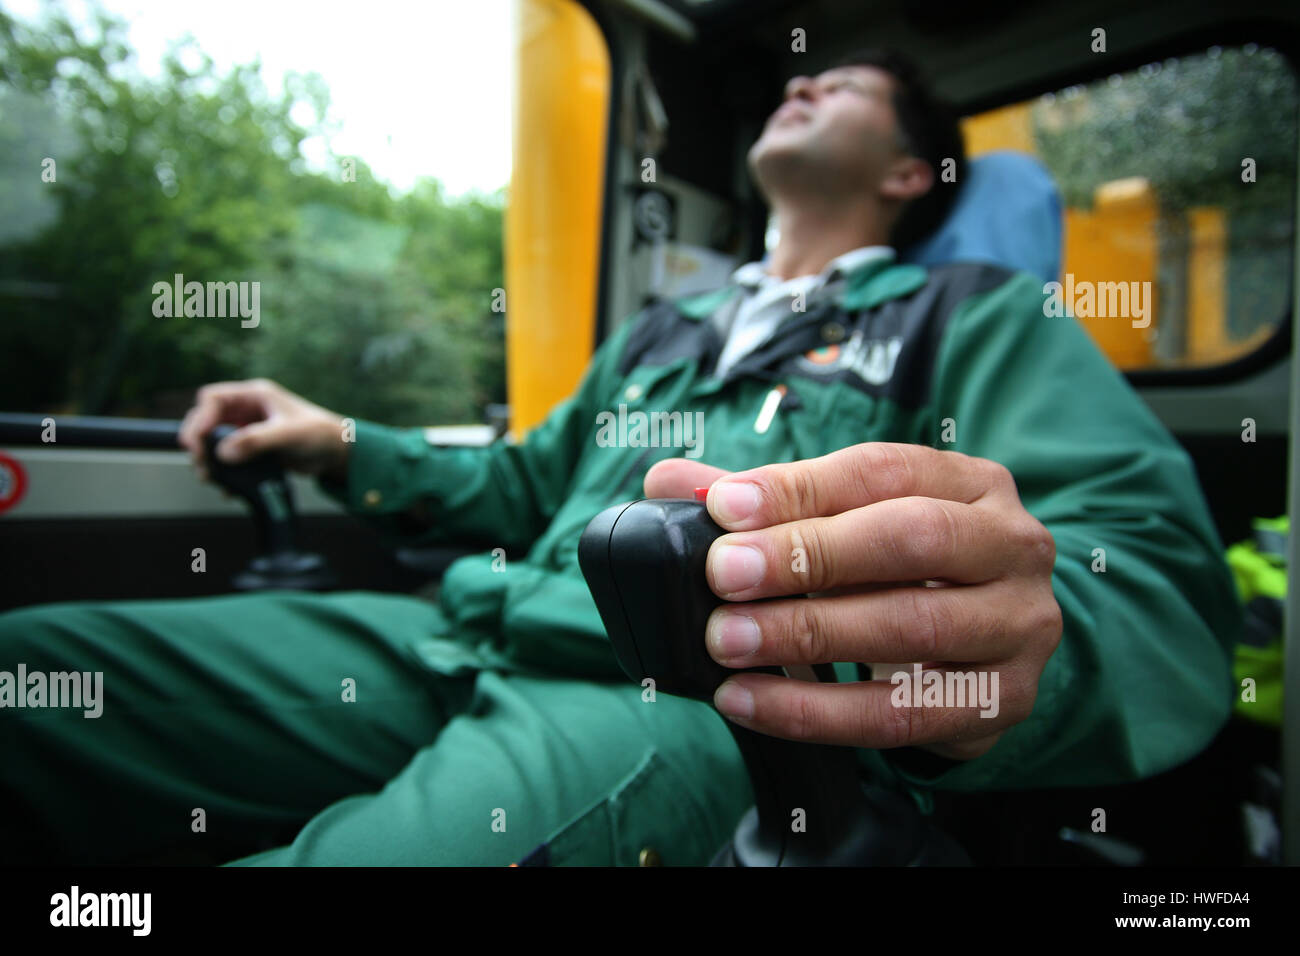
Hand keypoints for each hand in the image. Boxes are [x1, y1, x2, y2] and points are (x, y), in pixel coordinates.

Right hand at [178, 378, 350, 482]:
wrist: (337, 453)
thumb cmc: (320, 433)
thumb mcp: (289, 434)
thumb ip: (256, 441)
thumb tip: (224, 453)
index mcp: (254, 396)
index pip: (213, 399)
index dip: (200, 419)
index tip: (196, 443)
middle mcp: (246, 411)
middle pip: (207, 421)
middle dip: (200, 442)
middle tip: (200, 463)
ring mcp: (247, 431)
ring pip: (214, 443)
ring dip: (209, 461)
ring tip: (211, 479)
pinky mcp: (252, 451)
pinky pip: (229, 461)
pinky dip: (225, 474)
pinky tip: (229, 489)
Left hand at [643, 444, 1062, 761]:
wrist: (985, 649)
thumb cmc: (900, 571)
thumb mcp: (844, 523)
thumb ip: (764, 502)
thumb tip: (668, 482)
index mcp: (970, 482)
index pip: (883, 470)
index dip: (799, 489)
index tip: (723, 508)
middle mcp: (1012, 545)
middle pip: (912, 539)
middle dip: (809, 556)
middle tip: (724, 576)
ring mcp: (1019, 626)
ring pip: (915, 629)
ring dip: (809, 636)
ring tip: (726, 642)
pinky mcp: (1005, 701)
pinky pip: (904, 714)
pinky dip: (817, 712)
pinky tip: (750, 701)